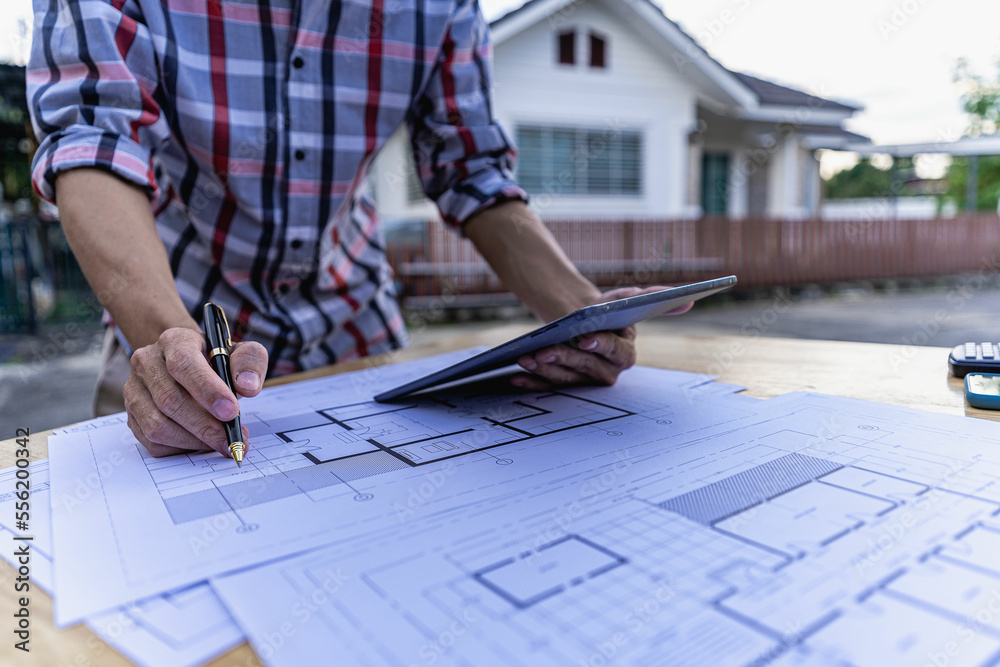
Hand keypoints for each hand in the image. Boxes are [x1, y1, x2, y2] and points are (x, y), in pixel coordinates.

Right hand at [123, 327, 267, 457]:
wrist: (189, 364)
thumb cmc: (217, 360)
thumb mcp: (241, 352)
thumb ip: (250, 362)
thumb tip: (248, 387)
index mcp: (174, 341)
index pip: (183, 364)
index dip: (207, 390)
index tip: (231, 411)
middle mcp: (146, 362)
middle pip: (170, 400)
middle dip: (206, 425)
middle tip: (233, 438)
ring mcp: (134, 390)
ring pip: (158, 425)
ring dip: (194, 440)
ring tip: (221, 442)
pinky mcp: (132, 415)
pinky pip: (152, 442)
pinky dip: (181, 449)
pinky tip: (201, 443)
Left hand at [512, 286, 691, 390]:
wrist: (578, 318)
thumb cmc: (604, 310)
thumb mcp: (625, 298)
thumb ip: (654, 297)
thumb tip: (689, 298)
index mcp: (625, 352)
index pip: (617, 353)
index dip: (602, 346)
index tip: (586, 337)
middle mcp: (607, 371)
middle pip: (587, 368)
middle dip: (564, 358)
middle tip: (543, 349)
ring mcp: (584, 380)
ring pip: (566, 378)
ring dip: (545, 370)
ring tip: (526, 357)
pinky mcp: (564, 384)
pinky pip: (548, 386)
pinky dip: (532, 382)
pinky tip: (516, 374)